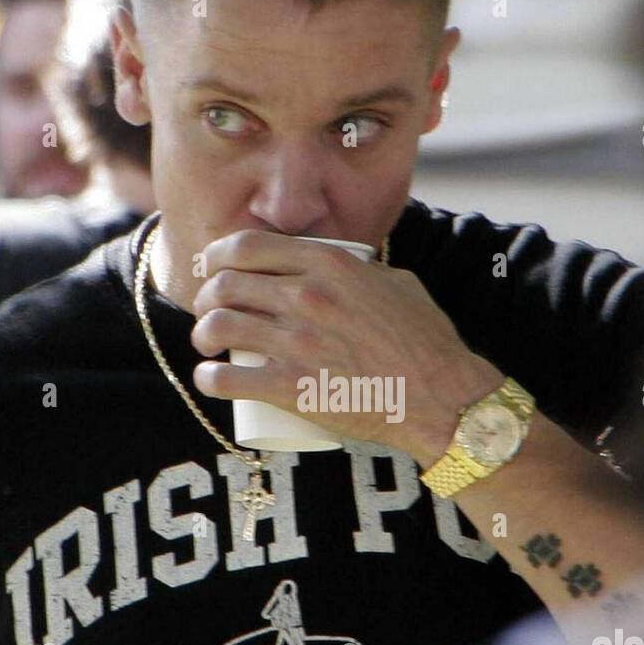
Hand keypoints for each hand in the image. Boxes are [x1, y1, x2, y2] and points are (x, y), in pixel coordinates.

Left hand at [189, 228, 502, 458]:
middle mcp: (306, 296)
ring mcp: (297, 342)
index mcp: (329, 265)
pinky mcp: (292, 388)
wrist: (442, 399)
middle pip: (226, 285)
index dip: (219, 255)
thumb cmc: (427, 343)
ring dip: (201, 335)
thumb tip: (344, 267)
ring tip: (207, 345)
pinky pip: (227, 380)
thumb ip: (366, 269)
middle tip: (211, 312)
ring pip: (219, 327)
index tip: (216, 269)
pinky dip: (207, 379)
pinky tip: (207, 380)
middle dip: (207, 296)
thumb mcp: (399, 284)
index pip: (248, 246)